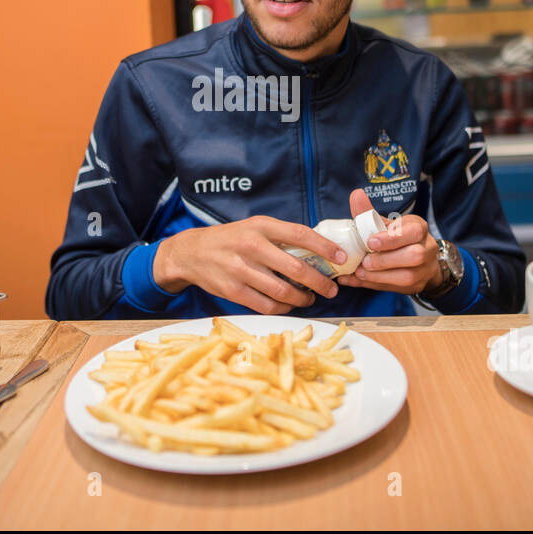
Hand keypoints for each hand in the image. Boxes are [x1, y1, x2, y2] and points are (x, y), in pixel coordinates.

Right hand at [152, 216, 344, 313]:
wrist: (191, 253)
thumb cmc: (231, 239)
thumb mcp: (254, 228)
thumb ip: (281, 236)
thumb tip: (318, 250)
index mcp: (261, 226)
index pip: (300, 234)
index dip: (324, 247)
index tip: (341, 257)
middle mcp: (251, 246)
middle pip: (296, 269)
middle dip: (320, 282)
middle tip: (331, 289)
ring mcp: (241, 270)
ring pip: (283, 291)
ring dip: (303, 298)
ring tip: (311, 298)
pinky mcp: (233, 291)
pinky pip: (266, 305)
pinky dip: (283, 307)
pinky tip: (290, 304)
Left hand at [336, 189, 442, 294]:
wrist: (418, 259)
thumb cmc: (397, 237)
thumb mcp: (387, 224)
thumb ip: (370, 213)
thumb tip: (356, 195)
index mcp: (419, 229)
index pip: (414, 231)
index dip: (392, 238)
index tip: (371, 241)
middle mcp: (427, 249)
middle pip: (414, 256)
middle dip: (386, 260)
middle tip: (365, 261)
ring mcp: (424, 270)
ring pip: (407, 276)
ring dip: (379, 276)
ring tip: (360, 272)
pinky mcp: (416, 286)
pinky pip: (396, 288)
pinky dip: (373, 285)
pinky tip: (356, 280)